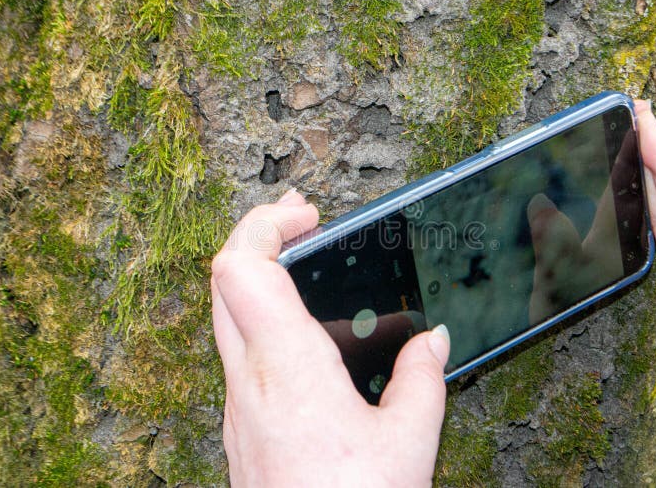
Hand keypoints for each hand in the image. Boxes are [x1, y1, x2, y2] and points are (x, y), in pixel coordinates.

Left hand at [210, 189, 450, 486]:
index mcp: (288, 370)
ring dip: (263, 278)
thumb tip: (431, 342)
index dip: (266, 223)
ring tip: (315, 274)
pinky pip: (243, 351)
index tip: (307, 213)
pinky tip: (317, 340)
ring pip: (228, 314)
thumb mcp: (410, 443)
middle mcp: (249, 380)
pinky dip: (269, 322)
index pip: (242, 267)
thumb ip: (423, 378)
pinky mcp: (243, 424)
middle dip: (260, 235)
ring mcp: (239, 404)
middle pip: (224, 280)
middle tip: (304, 223)